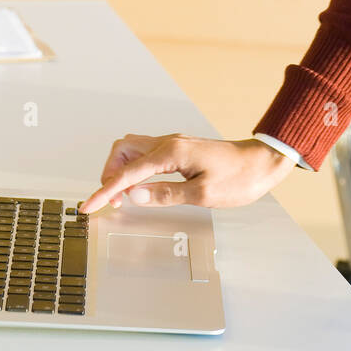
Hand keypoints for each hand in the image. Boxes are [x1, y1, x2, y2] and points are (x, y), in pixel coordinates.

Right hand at [78, 135, 296, 212]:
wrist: (262, 163)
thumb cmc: (238, 179)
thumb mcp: (202, 194)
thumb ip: (165, 194)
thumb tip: (133, 195)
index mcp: (172, 153)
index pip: (128, 172)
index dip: (105, 191)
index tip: (89, 206)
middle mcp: (169, 143)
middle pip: (123, 150)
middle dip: (109, 174)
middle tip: (112, 202)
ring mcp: (174, 145)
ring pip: (132, 150)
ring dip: (120, 170)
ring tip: (123, 197)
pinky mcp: (179, 150)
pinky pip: (146, 155)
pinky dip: (134, 169)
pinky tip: (139, 187)